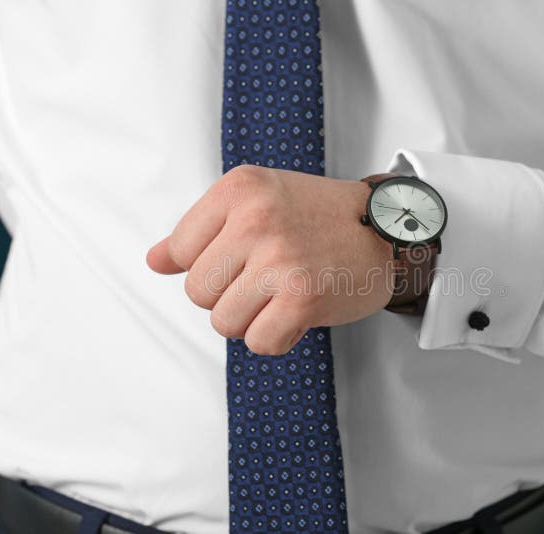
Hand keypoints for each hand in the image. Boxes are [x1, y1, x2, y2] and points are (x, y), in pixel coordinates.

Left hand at [147, 165, 394, 354]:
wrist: (389, 231)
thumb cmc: (321, 218)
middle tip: (269, 278)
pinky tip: (298, 314)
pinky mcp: (303, 296)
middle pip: (197, 292)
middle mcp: (256, 219)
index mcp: (239, 189)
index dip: (209, 266)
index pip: (179, 252)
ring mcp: (280, 258)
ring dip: (252, 319)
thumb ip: (202, 231)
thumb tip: (154, 262)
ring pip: (223, 322)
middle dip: (229, 295)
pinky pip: (259, 342)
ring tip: (284, 294)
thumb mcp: (259, 202)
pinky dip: (277, 338)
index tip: (245, 257)